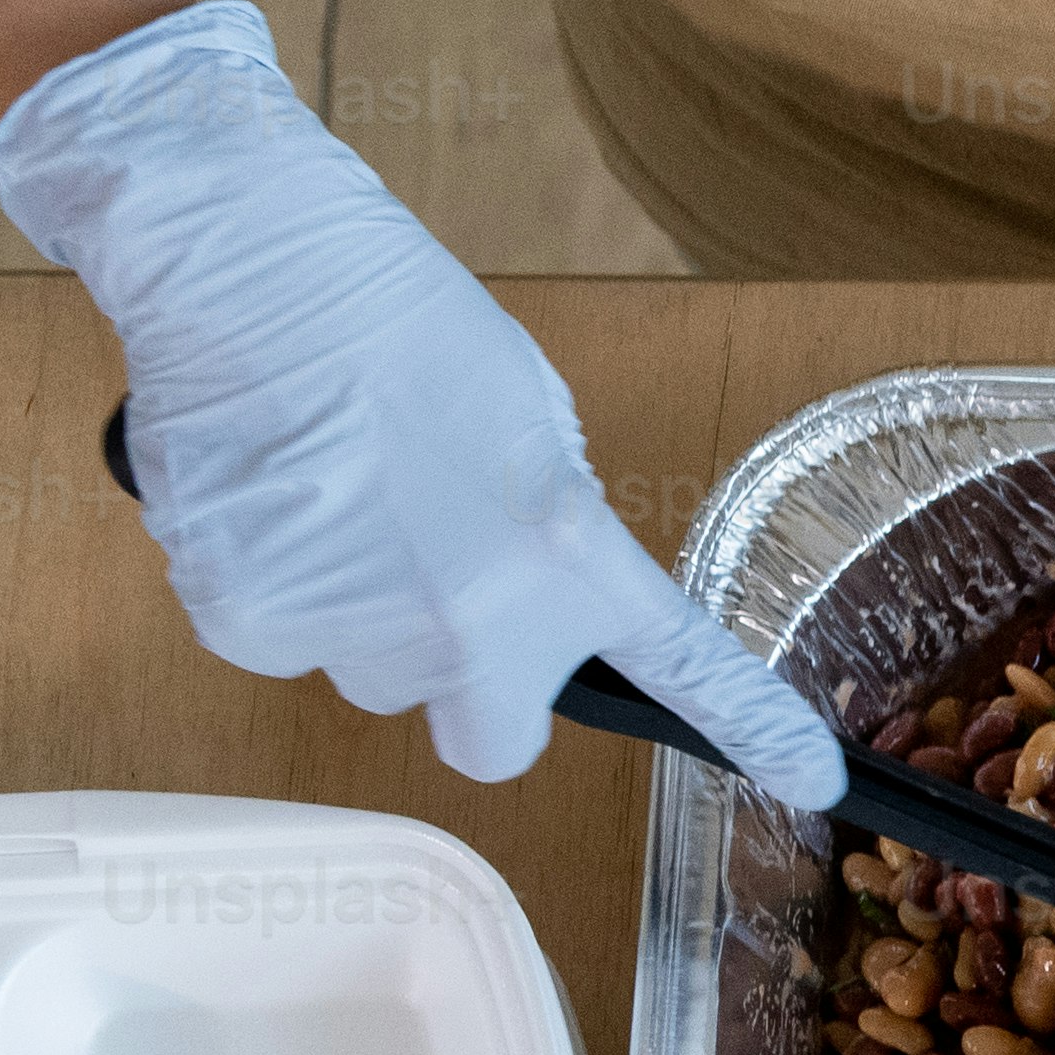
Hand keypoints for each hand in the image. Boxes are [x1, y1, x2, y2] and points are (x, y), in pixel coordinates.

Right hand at [0, 0, 840, 810]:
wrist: (258, 273)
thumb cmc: (404, 329)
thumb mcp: (534, 434)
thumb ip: (548, 541)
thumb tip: (526, 600)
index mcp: (567, 557)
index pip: (686, 668)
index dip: (752, 731)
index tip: (809, 780)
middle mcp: (472, 621)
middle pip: (491, 740)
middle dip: (478, 692)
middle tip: (446, 597)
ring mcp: (354, 632)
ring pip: (374, 677)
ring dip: (365, 620)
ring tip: (340, 502)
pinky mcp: (246, 623)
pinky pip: (277, 641)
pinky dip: (275, 588)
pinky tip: (274, 503)